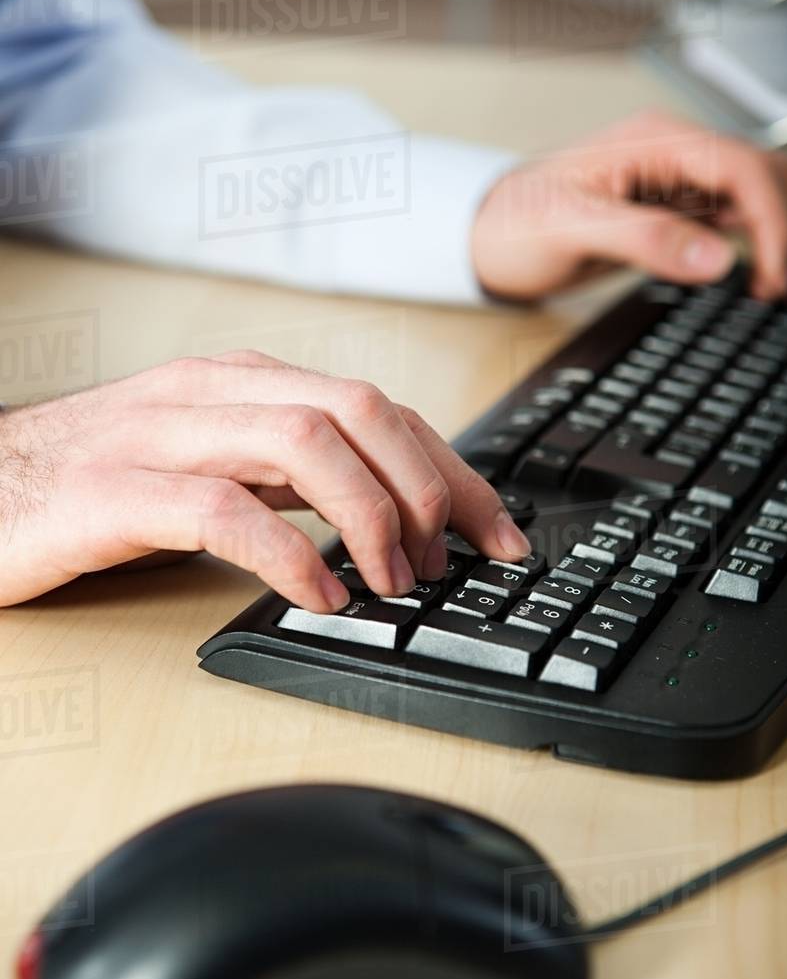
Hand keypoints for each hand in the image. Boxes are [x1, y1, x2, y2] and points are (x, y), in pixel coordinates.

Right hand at [0, 351, 529, 608]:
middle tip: (447, 563)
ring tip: (391, 582)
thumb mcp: (214, 465)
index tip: (498, 534)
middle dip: (427, 488)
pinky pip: (220, 510)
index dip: (454, 470)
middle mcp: (212, 392)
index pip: (381, 408)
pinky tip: (317, 594)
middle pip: (360, 410)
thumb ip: (291, 477)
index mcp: (245, 383)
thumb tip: (386, 519)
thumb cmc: (97, 483)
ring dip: (370, 517)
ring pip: (304, 440)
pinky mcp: (111, 491)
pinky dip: (287, 553)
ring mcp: (160, 433)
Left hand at [472, 110, 786, 302]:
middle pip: (761, 176)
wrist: (485, 239)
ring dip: (772, 233)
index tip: (771, 271)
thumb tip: (714, 258)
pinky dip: (752, 245)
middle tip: (774, 285)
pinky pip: (732, 222)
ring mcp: (677, 184)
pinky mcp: (673, 213)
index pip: (741, 167)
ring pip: (755, 198)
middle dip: (781, 226)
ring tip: (769, 284)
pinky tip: (750, 277)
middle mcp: (673, 155)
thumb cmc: (514, 223)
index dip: (770, 218)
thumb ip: (643, 239)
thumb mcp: (571, 229)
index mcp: (653, 141)